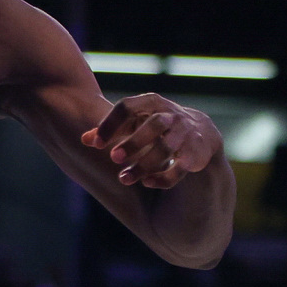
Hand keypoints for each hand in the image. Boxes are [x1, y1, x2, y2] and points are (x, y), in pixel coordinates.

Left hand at [83, 94, 219, 189]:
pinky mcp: (195, 153)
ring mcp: (185, 133)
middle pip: (153, 125)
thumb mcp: (135, 121)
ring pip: (166, 148)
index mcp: (151, 103)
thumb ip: (111, 129)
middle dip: (133, 142)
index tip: (95, 144)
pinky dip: (165, 177)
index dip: (111, 124)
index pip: (128, 107)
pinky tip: (147, 183)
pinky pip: (181, 167)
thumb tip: (85, 140)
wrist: (201, 130)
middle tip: (113, 158)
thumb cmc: (156, 125)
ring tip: (124, 178)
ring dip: (144, 165)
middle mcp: (170, 115)